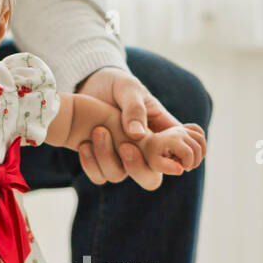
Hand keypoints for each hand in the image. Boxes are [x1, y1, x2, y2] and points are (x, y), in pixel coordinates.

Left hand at [73, 66, 207, 189]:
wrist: (89, 85)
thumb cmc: (117, 83)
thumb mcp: (128, 88)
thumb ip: (135, 109)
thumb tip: (137, 135)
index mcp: (160, 134)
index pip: (178, 156)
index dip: (176, 163)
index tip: (163, 157)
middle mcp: (143, 151)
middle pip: (151, 178)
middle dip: (138, 168)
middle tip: (125, 147)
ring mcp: (122, 158)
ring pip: (121, 176)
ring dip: (108, 158)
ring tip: (98, 130)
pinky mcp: (101, 160)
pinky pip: (99, 175)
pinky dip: (91, 164)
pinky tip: (84, 144)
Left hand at [138, 124, 205, 173]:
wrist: (141, 141)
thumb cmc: (148, 155)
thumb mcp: (154, 163)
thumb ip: (166, 167)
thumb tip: (181, 170)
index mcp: (171, 139)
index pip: (189, 154)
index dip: (187, 164)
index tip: (180, 168)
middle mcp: (178, 131)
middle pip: (197, 148)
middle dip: (193, 161)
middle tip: (183, 166)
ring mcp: (181, 127)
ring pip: (201, 139)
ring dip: (199, 153)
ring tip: (187, 160)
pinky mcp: (184, 126)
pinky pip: (199, 131)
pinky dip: (200, 142)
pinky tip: (191, 151)